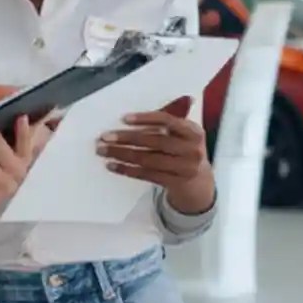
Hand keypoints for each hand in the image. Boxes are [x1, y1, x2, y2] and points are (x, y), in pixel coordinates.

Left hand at [96, 96, 215, 213]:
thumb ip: (164, 126)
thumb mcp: (183, 136)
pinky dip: (127, 170)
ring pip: (147, 159)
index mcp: (193, 132)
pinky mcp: (175, 183)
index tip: (123, 119)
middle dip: (126, 138)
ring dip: (121, 154)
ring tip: (102, 150)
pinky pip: (146, 174)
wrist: (199, 183)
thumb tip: (127, 119)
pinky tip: (112, 165)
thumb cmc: (184, 152)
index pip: (167, 120)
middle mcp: (192, 149)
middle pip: (154, 141)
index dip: (145, 119)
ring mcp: (185, 168)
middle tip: (104, 137)